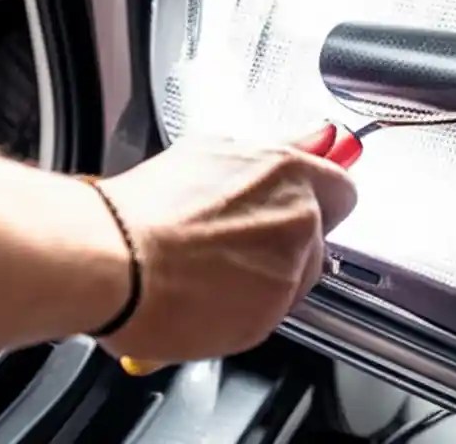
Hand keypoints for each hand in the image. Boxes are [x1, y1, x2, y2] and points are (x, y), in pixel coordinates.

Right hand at [93, 129, 355, 361]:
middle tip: (238, 242)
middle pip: (319, 237)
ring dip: (266, 277)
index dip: (319, 201)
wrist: (113, 259)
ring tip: (211, 269)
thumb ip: (276, 151)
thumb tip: (315, 137)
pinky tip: (206, 294)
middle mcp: (298, 220)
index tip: (305, 205)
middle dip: (288, 242)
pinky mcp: (269, 317)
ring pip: (296, 278)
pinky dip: (244, 310)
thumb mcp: (213, 154)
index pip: (341, 188)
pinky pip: (269, 314)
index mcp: (287, 173)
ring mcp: (288, 271)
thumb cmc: (146, 208)